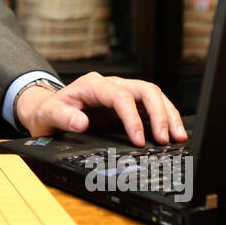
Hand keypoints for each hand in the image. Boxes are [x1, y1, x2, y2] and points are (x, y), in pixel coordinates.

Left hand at [17, 71, 186, 146]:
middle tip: (167, 139)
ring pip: (153, 95)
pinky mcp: (128, 103)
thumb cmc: (48, 112)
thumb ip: (61, 117)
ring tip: (178, 137)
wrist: (48, 110)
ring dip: (168, 115)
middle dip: (160, 114)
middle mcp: (110, 84)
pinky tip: (172, 133)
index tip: (139, 140)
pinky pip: (151, 105)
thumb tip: (80, 122)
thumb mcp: (46, 115)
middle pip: (145, 90)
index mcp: (92, 85)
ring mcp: (121, 92)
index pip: (121, 96)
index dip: (133, 118)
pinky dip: (164, 118)